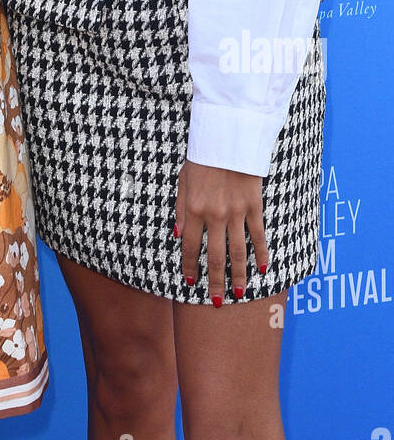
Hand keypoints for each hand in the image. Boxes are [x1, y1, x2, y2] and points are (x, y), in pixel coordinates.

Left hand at [174, 159, 267, 304]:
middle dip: (214, 282)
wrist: (228, 137)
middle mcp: (214, 215)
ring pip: (237, 252)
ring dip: (238, 275)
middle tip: (217, 302)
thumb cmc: (202, 157)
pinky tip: (262, 269)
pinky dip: (261, 253)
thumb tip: (178, 235)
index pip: (190, 247)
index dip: (190, 267)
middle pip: (214, 257)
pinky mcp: (253, 206)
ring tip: (239, 293)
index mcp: (193, 209)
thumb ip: (180, 209)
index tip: (191, 284)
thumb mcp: (183, 180)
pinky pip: (258, 235)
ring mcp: (235, 212)